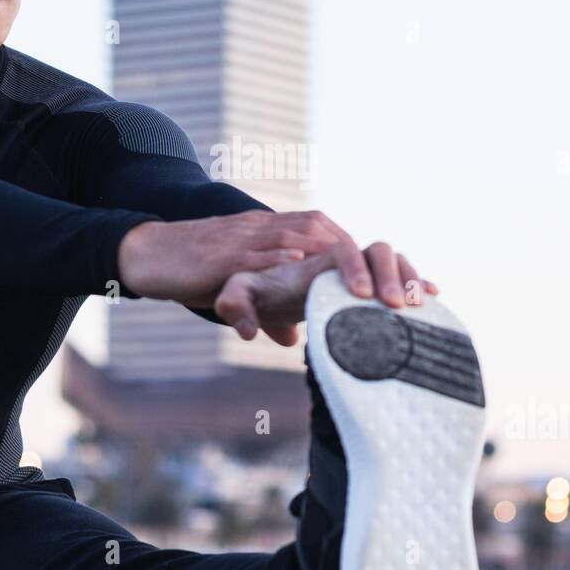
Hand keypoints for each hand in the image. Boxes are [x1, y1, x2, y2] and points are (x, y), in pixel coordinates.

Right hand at [117, 209, 392, 306]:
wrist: (154, 253)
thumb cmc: (202, 270)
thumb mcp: (245, 290)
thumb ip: (271, 309)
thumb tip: (292, 340)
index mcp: (284, 236)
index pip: (341, 243)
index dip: (377, 264)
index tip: (416, 290)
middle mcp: (274, 230)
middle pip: (335, 239)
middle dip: (370, 264)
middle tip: (401, 296)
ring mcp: (251, 236)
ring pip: (304, 241)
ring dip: (338, 263)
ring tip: (368, 291)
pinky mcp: (226, 250)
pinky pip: (261, 252)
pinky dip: (285, 259)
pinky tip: (308, 271)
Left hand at [212, 242, 439, 344]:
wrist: (275, 288)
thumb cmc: (259, 290)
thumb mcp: (238, 293)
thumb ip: (234, 303)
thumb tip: (244, 330)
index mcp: (317, 254)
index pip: (343, 249)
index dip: (355, 267)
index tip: (360, 295)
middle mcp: (346, 256)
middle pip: (378, 250)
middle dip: (390, 274)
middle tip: (394, 305)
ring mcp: (364, 267)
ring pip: (397, 260)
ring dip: (410, 278)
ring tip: (417, 306)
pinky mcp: (376, 281)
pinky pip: (405, 275)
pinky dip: (421, 282)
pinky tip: (435, 300)